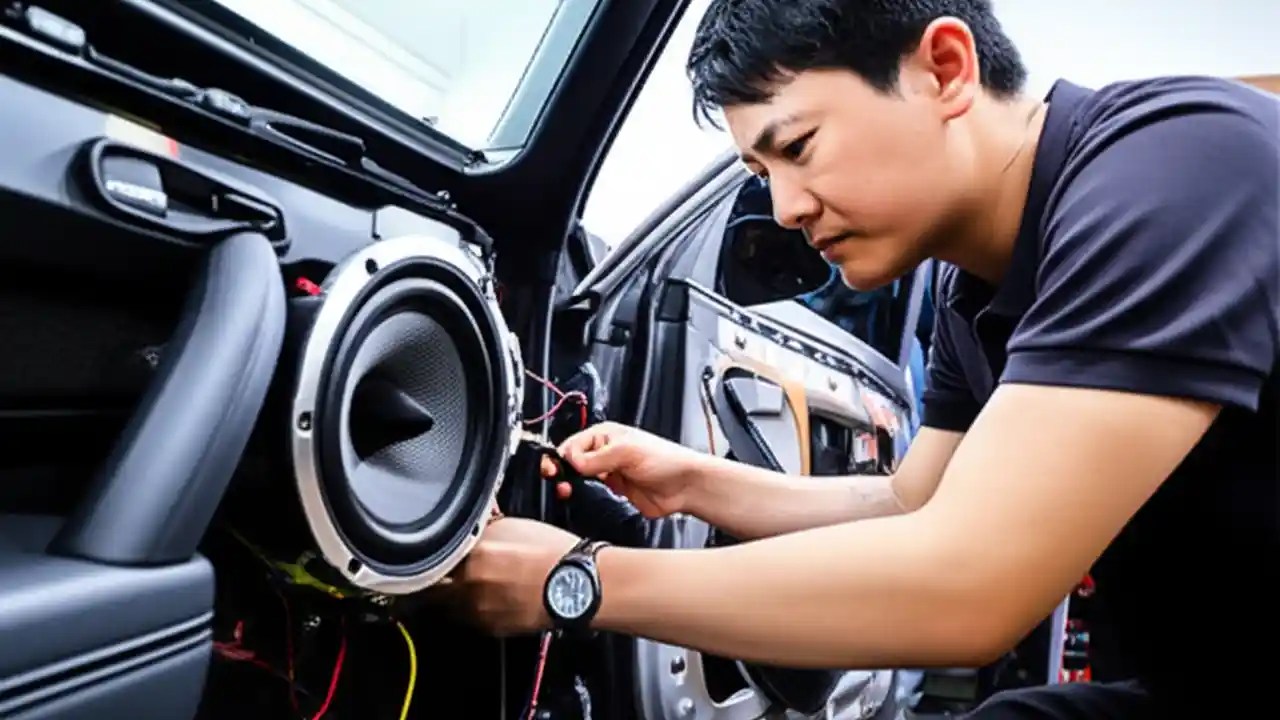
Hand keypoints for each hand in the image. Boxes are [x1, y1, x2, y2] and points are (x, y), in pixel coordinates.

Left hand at [439, 517, 580, 635]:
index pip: (432, 553)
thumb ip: (480, 529)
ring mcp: (477, 609)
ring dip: (451, 597)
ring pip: (447, 605)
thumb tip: (468, 529)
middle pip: (432, 586)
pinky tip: (490, 598)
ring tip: (469, 586)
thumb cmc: (552, 553)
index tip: (430, 552)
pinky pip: (469, 619)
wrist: (575, 585)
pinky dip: (473, 610)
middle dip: (434, 579)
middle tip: (439, 572)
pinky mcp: (490, 628)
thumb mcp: (512, 525)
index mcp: (472, 551)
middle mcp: (468, 582)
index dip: (432, 552)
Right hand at [541, 422, 705, 516]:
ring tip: (567, 489)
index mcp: (606, 435)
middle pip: (572, 460)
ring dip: (570, 482)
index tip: (557, 469)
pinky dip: (583, 493)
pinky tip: (581, 495)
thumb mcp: (626, 452)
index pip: (573, 444)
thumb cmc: (665, 460)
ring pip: (579, 476)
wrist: (684, 486)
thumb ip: (596, 458)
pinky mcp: (615, 489)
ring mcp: (610, 471)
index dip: (563, 457)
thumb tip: (572, 462)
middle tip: (559, 481)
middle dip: (563, 470)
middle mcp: (605, 451)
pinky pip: (591, 490)